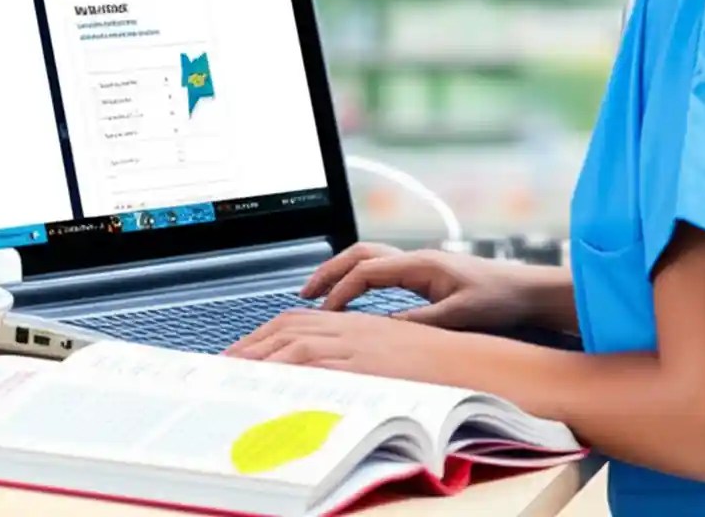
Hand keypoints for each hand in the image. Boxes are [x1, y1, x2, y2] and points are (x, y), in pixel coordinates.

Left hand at [223, 309, 472, 383]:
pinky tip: (271, 382)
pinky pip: (320, 363)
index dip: (265, 334)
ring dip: (262, 355)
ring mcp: (361, 343)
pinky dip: (292, 369)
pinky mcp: (371, 360)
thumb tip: (327, 378)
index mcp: (357, 323)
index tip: (240, 352)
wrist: (480, 356)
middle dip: (253, 344)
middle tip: (223, 364)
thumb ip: (360, 358)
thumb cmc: (442, 363)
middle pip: (289, 326)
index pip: (298, 321)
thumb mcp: (393, 355)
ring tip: (234, 372)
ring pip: (297, 341)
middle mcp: (355, 327)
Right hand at [300, 243, 539, 331]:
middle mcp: (416, 259)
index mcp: (421, 264)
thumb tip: (383, 328)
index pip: (367, 270)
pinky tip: (353, 297)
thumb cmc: (500, 299)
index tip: (325, 312)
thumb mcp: (461, 314)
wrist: (528, 291)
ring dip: (342, 273)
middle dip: (330, 272)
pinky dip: (359, 279)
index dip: (341, 290)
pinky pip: (381, 270)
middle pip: (360, 255)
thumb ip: (421, 321)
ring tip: (320, 294)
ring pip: (369, 259)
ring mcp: (420, 265)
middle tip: (305, 293)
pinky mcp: (425, 276)